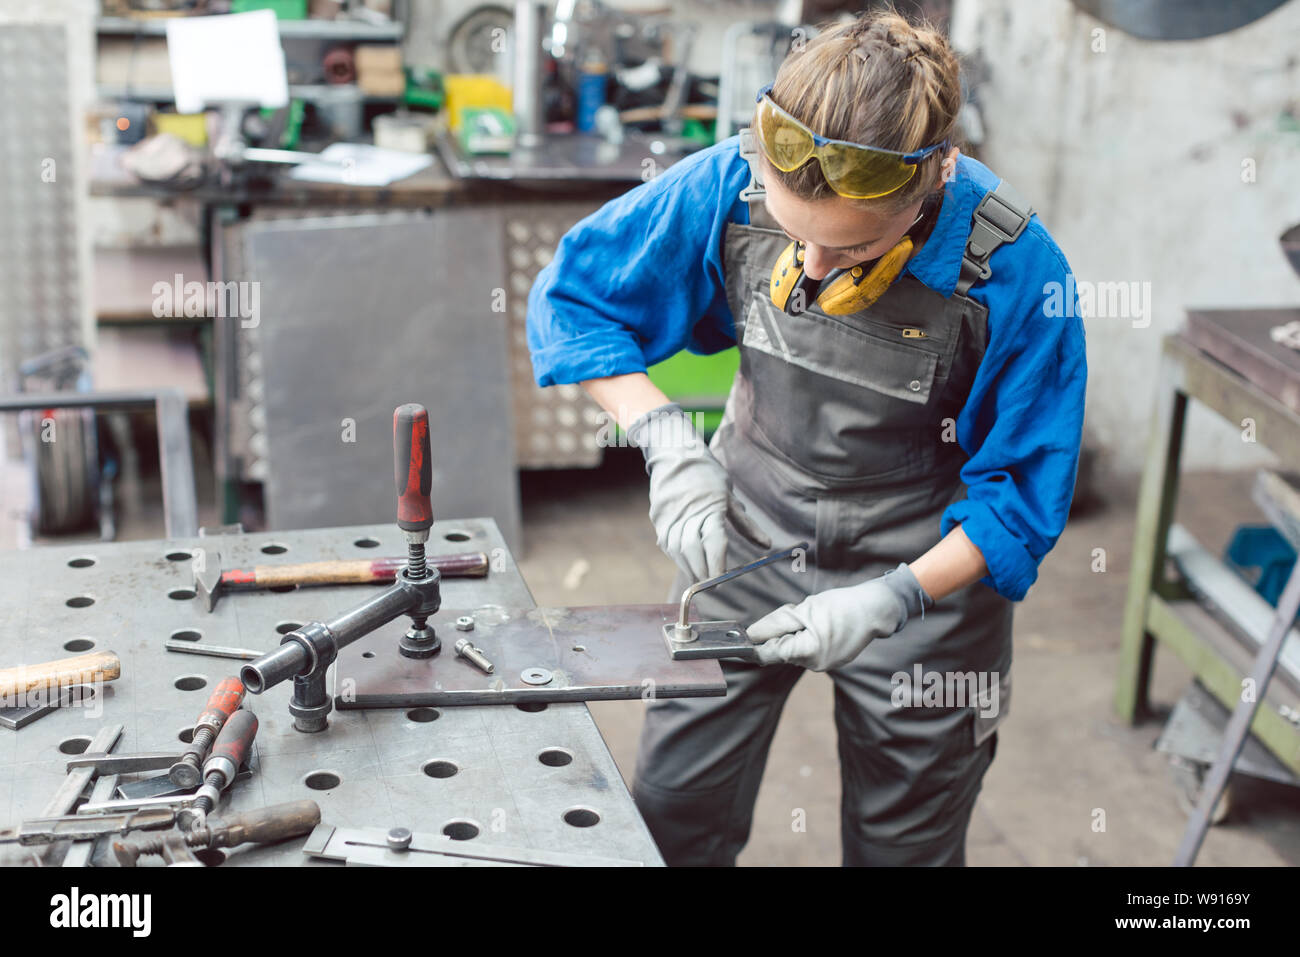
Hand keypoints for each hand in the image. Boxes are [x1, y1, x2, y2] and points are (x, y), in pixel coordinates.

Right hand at [628, 403, 770, 581]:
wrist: (674, 454)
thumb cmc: (707, 475)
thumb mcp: (730, 496)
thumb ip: (746, 525)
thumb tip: (766, 545)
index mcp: (710, 507)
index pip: (714, 542)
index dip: (717, 564)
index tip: (723, 579)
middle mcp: (688, 513)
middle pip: (693, 550)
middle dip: (702, 572)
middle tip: (712, 584)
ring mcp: (670, 517)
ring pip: (677, 550)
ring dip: (689, 567)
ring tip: (701, 577)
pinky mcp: (659, 519)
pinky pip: (667, 544)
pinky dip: (677, 556)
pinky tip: (687, 562)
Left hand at [748, 563, 932, 670]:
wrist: (875, 609)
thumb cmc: (840, 606)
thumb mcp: (803, 609)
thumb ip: (775, 624)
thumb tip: (751, 635)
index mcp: (807, 652)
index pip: (768, 654)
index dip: (753, 645)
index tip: (741, 638)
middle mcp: (814, 665)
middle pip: (781, 651)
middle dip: (780, 633)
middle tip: (796, 614)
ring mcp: (825, 666)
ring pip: (794, 650)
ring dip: (794, 634)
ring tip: (814, 617)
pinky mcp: (831, 662)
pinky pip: (808, 650)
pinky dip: (807, 637)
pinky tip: (822, 624)